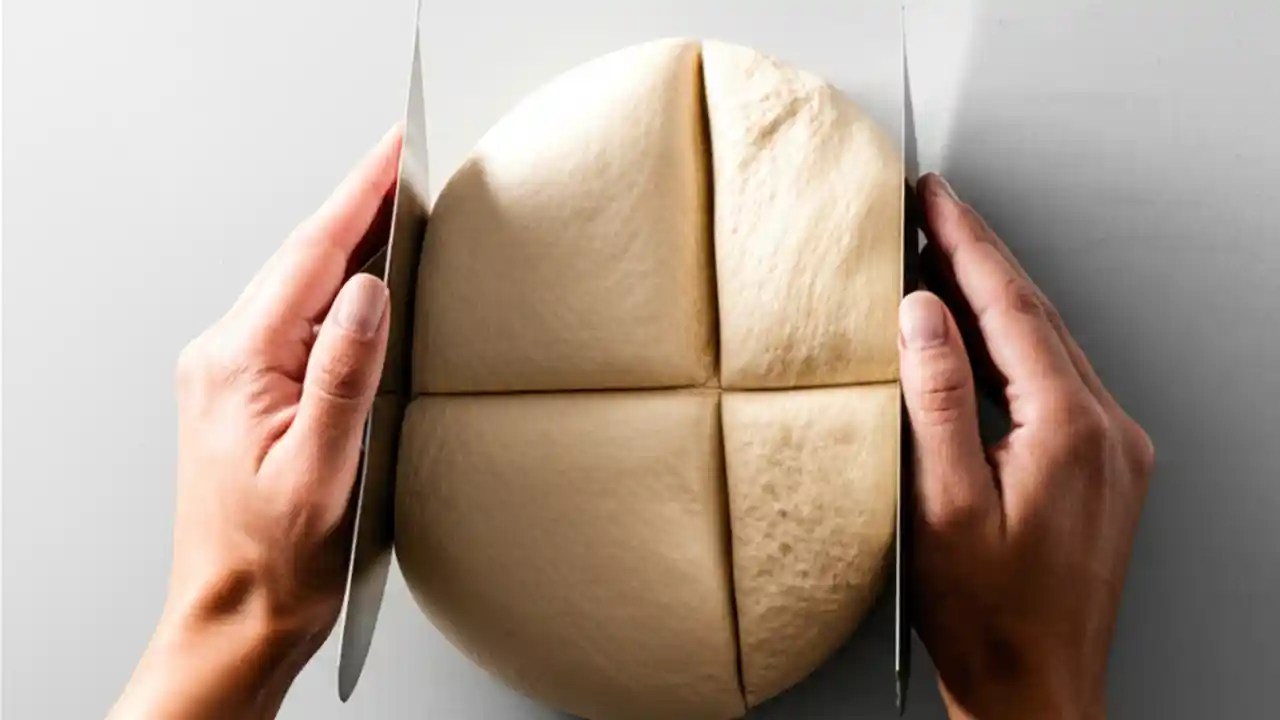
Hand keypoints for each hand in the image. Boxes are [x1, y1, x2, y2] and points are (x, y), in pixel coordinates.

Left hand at [109, 126, 400, 719]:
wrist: (238, 614)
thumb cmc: (279, 560)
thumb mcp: (322, 471)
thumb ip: (342, 374)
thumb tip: (368, 291)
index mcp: (238, 365)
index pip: (310, 256)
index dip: (359, 195)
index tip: (396, 148)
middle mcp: (223, 358)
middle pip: (302, 257)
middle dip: (358, 202)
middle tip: (408, 160)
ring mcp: (230, 372)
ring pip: (297, 283)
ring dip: (347, 239)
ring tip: (395, 202)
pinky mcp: (245, 390)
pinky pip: (294, 315)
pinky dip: (333, 283)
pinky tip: (361, 276)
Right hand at [900, 174, 1154, 718]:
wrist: (1036, 685)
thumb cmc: (986, 614)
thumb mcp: (941, 504)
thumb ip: (936, 397)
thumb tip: (922, 312)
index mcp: (1070, 430)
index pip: (1010, 308)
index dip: (966, 244)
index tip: (935, 197)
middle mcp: (1106, 429)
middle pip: (1035, 314)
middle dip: (981, 255)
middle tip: (935, 208)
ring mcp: (1114, 448)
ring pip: (1049, 343)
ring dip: (995, 298)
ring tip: (942, 260)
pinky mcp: (1106, 467)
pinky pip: (1058, 379)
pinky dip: (1013, 345)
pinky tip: (977, 337)